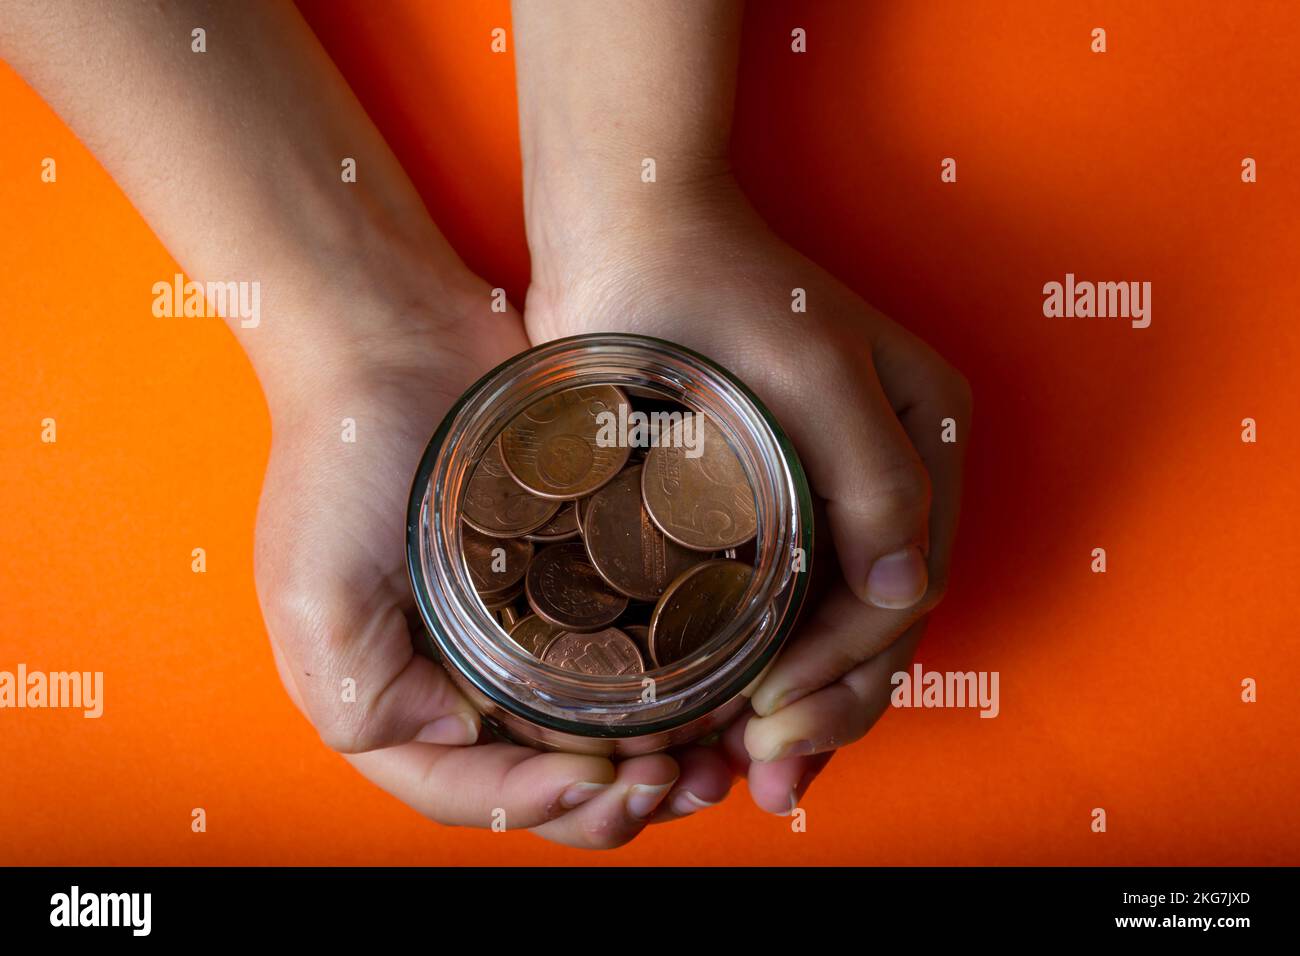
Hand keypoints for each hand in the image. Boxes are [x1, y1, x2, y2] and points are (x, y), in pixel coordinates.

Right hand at [252, 258, 731, 846]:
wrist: (393, 335)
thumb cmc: (340, 457)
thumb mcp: (313, 594)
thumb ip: (365, 698)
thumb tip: (464, 732)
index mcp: (392, 697)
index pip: (469, 791)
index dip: (537, 805)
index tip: (599, 781)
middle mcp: (456, 676)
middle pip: (543, 775)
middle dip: (615, 800)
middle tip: (682, 783)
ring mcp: (516, 628)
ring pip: (595, 726)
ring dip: (656, 757)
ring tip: (718, 757)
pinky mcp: (567, 576)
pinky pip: (621, 647)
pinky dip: (666, 682)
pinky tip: (718, 685)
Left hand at [524, 176, 971, 812]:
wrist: (630, 235)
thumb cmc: (721, 288)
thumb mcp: (818, 373)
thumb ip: (877, 481)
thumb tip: (908, 601)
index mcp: (925, 444)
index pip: (907, 591)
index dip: (851, 667)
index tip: (776, 717)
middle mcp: (881, 480)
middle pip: (872, 627)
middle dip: (826, 709)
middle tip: (764, 775)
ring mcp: (817, 496)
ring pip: (821, 630)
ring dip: (794, 711)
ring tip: (742, 777)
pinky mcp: (752, 505)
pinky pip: (768, 607)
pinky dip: (749, 670)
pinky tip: (716, 723)